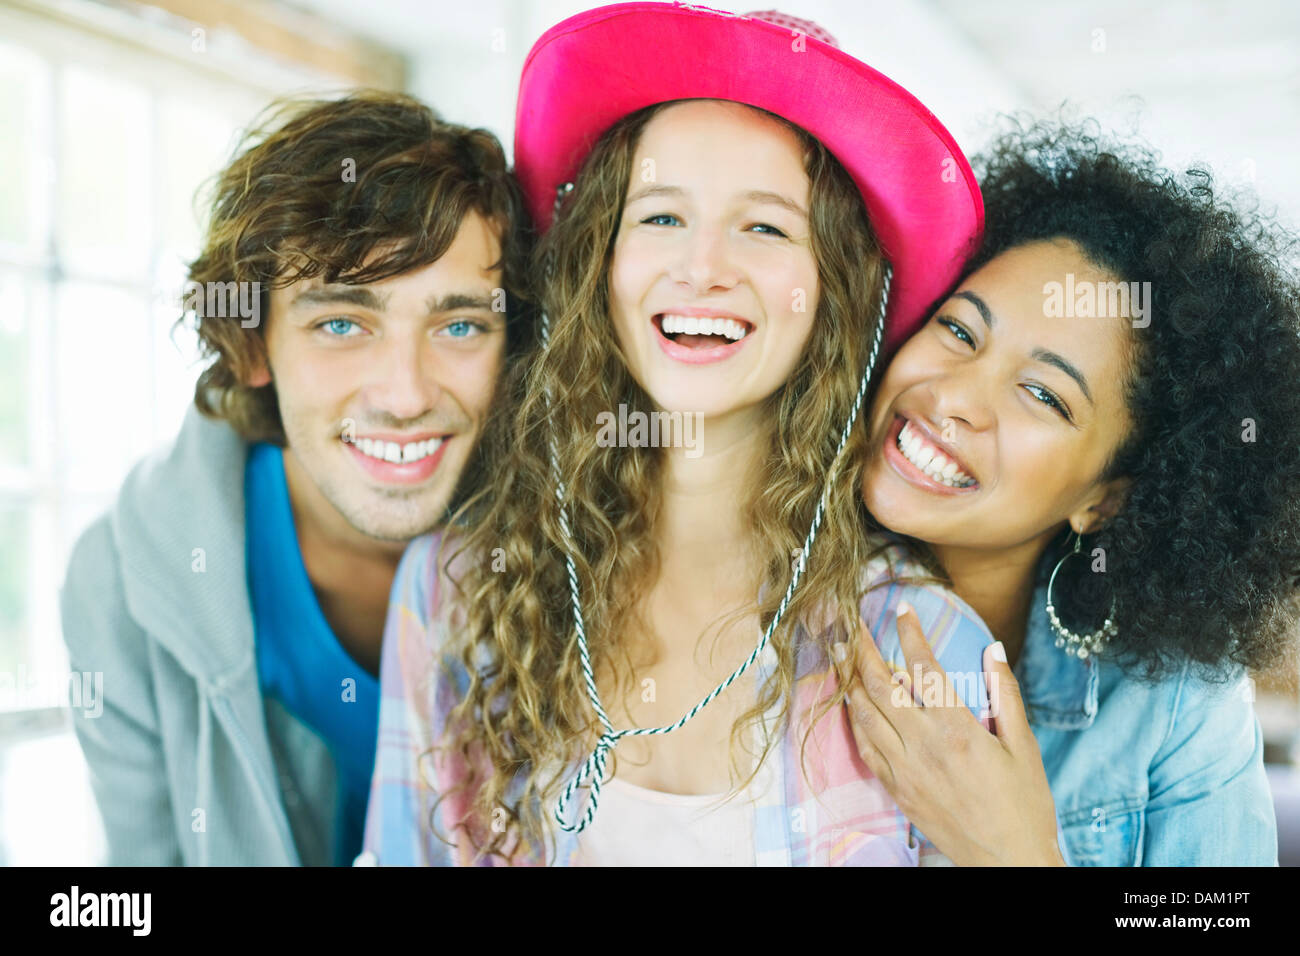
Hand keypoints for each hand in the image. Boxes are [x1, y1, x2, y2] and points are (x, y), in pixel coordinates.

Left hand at [834, 602, 1065, 865]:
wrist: (1008, 863)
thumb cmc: (1024, 805)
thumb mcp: (1024, 746)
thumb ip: (1004, 694)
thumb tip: (993, 649)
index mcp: (957, 730)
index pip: (924, 668)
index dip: (909, 634)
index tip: (901, 610)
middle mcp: (924, 746)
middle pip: (881, 686)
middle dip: (862, 650)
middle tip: (851, 625)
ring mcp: (905, 769)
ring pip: (865, 714)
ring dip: (850, 680)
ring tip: (841, 654)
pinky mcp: (897, 789)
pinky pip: (866, 747)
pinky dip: (855, 720)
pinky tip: (852, 704)